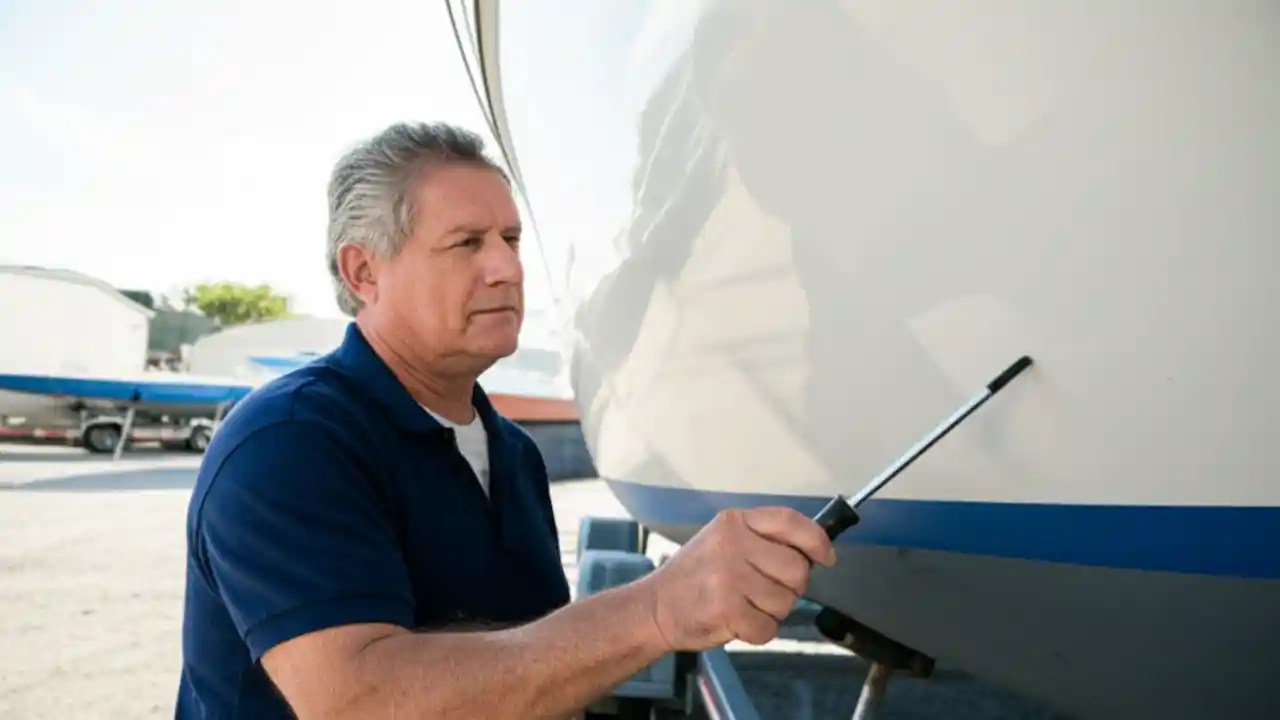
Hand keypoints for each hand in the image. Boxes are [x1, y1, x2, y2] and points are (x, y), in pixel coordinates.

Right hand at [636, 507, 836, 651]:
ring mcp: (728, 577)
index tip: (826, 557)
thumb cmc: (696, 575)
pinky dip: (758, 631)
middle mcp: (732, 544)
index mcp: (734, 522)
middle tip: (768, 591)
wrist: (655, 607)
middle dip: (792, 587)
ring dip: (773, 612)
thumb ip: (763, 540)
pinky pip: (768, 627)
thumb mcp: (724, 541)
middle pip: (797, 568)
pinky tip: (737, 621)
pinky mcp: (726, 610)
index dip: (817, 540)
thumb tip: (813, 553)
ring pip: (786, 602)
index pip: (791, 521)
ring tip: (746, 605)